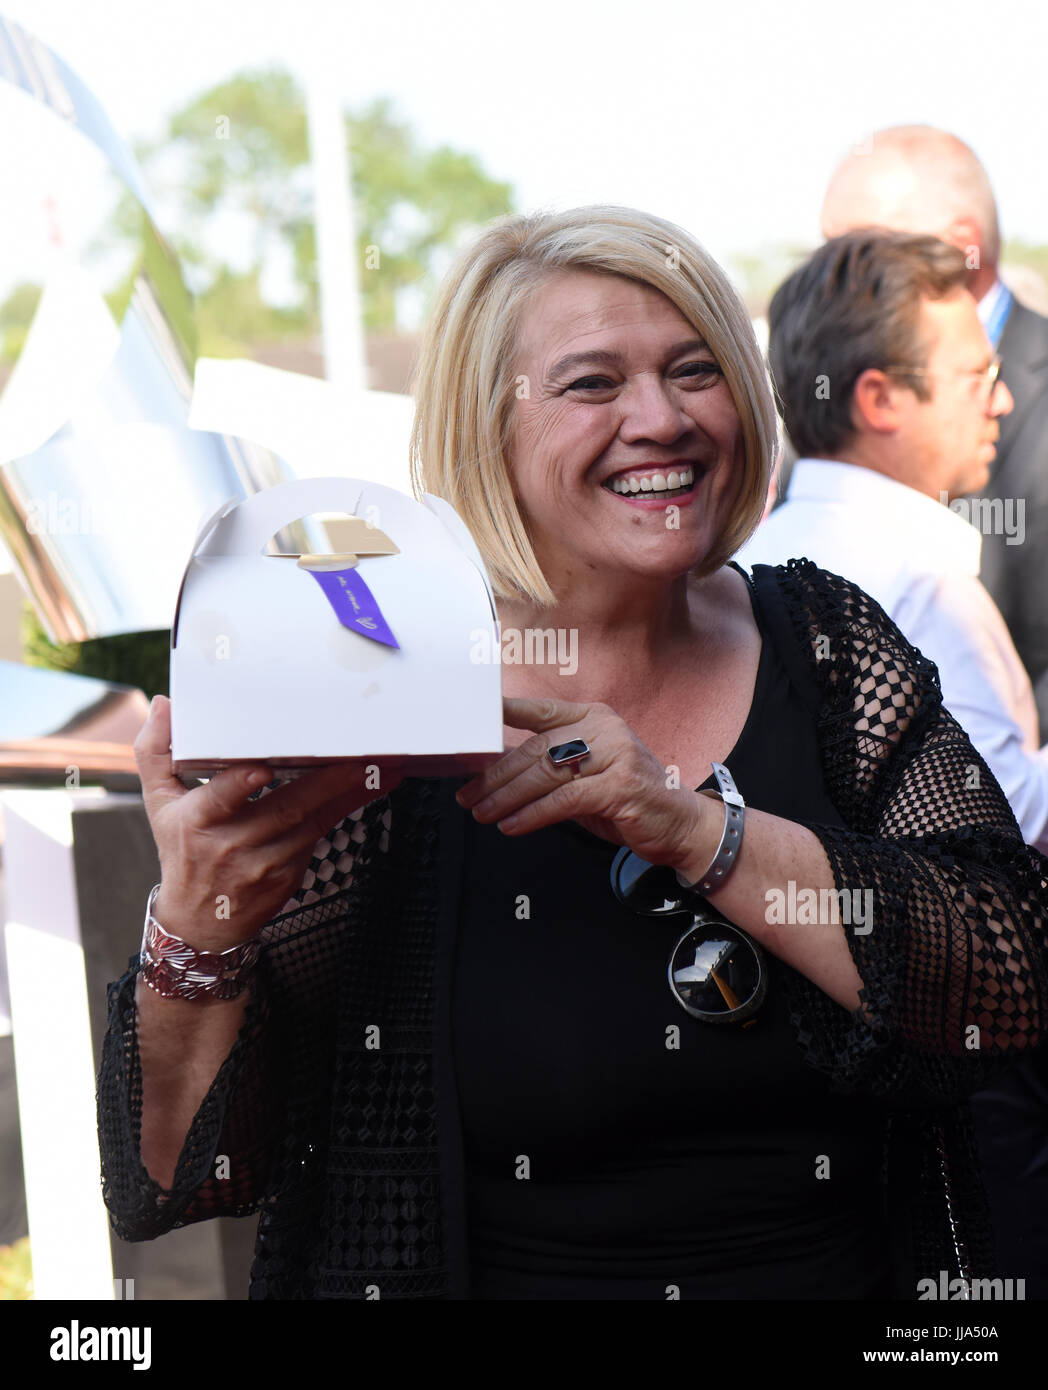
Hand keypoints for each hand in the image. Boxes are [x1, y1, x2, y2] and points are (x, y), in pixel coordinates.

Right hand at [135, 695, 404, 947]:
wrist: (201, 922)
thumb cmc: (183, 848)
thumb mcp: (159, 803)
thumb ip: (157, 752)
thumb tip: (164, 705)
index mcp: (197, 819)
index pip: (218, 799)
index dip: (239, 786)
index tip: (260, 770)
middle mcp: (232, 843)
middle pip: (285, 808)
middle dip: (327, 782)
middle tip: (360, 757)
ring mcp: (265, 861)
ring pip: (312, 821)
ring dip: (350, 792)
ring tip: (383, 766)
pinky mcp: (290, 873)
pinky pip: (321, 834)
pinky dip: (347, 807)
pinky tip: (374, 785)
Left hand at [455, 696, 712, 870]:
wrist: (681, 825)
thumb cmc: (628, 799)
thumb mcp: (588, 773)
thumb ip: (552, 764)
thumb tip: (499, 769)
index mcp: (594, 717)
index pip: (541, 711)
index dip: (505, 713)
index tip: (473, 719)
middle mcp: (605, 729)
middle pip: (536, 748)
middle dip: (497, 775)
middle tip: (469, 794)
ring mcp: (616, 755)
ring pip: (546, 774)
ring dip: (507, 797)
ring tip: (483, 812)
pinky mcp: (620, 786)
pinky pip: (564, 800)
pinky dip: (532, 815)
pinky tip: (512, 826)